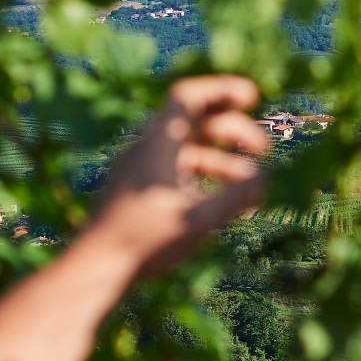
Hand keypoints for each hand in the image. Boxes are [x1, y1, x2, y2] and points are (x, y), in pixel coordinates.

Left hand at [94, 75, 268, 272]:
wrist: (95, 270)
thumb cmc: (143, 242)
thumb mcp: (197, 220)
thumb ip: (235, 196)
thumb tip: (265, 176)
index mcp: (156, 144)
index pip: (188, 96)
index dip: (222, 90)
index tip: (254, 96)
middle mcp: (147, 150)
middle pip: (194, 122)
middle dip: (233, 130)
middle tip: (265, 148)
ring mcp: (142, 171)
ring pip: (190, 153)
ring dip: (225, 162)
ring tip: (254, 187)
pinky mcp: (140, 193)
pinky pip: (180, 175)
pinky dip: (207, 181)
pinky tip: (225, 204)